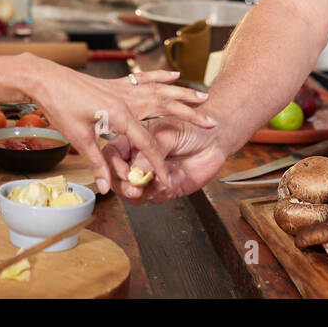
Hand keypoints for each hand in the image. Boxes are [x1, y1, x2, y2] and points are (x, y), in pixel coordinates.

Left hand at [17, 59, 215, 195]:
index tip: (172, 176)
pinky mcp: (117, 84)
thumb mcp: (79, 139)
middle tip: (212, 123)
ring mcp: (124, 89)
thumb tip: (107, 188)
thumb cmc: (61, 107)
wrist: (46, 79)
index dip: (159, 162)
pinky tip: (175, 75)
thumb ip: (97, 163)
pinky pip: (145, 79)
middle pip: (166, 109)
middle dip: (190, 116)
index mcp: (120, 115)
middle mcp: (127, 99)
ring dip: (183, 94)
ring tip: (204, 97)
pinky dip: (161, 77)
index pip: (147, 143)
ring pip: (160, 91)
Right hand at [101, 117, 227, 202]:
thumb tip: (136, 172)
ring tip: (162, 183)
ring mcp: (150, 175)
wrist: (215, 140)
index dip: (113, 166)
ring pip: (133, 194)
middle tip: (136, 190)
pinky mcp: (164, 188)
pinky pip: (155, 198)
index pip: (112, 155)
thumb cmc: (190, 128)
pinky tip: (177, 177)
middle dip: (125, 187)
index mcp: (133, 141)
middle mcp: (138, 160)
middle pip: (118, 180)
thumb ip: (151, 154)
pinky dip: (165, 192)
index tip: (124, 173)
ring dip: (146, 192)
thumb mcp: (166, 134)